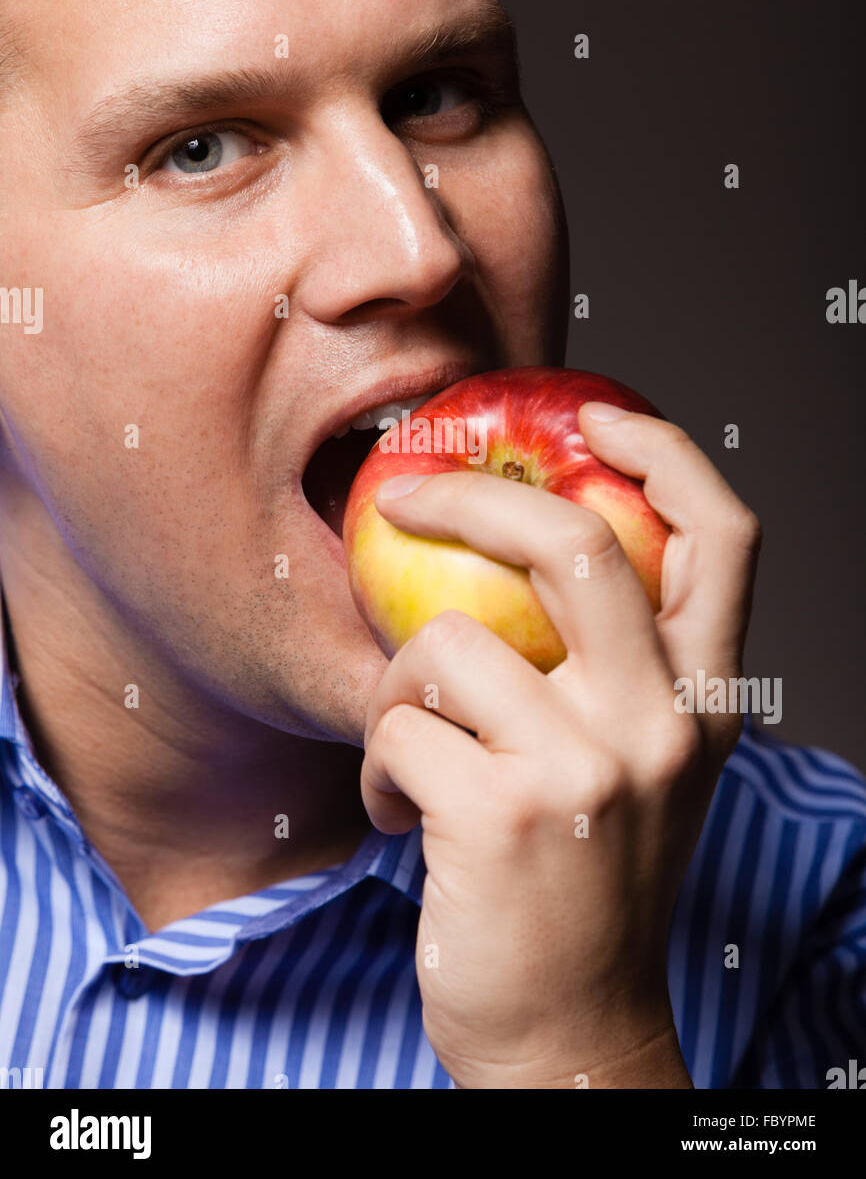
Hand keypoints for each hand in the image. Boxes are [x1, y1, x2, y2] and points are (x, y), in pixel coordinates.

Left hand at [360, 404, 761, 1088]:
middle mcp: (668, 724)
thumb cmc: (589, 884)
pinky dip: (377, 765)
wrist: (571, 1031)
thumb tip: (519, 546)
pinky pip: (396, 729)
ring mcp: (593, 769)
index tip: (589, 414)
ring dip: (397, 689)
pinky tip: (402, 816)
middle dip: (470, 495)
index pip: (724, 534)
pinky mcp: (509, 815)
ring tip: (411, 753)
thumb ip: (614, 670)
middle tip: (404, 494)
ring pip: (446, 640)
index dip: (662, 449)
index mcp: (708, 700)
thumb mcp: (639, 767)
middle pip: (576, 542)